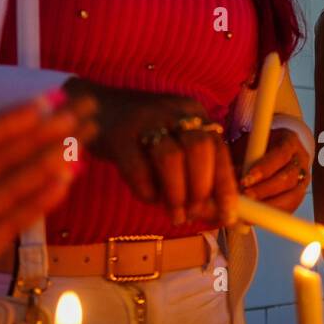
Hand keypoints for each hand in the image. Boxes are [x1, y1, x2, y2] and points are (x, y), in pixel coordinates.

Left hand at [0, 94, 96, 323]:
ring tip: (80, 149)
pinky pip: (13, 224)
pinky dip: (38, 205)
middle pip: (3, 160)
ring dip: (46, 168)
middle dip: (39, 137)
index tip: (38, 104)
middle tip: (76, 115)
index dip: (5, 125)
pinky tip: (63, 186)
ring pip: (15, 188)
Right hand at [64, 78, 237, 225]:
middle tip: (194, 214)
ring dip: (177, 194)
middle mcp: (173, 111)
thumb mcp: (174, 143)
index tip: (227, 215)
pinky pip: (138, 168)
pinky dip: (147, 191)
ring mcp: (145, 119)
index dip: (225, 185)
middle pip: (199, 149)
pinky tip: (149, 199)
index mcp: (194, 112)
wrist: (95, 109)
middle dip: (201, 189)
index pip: (219, 148)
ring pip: (171, 158)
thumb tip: (216, 213)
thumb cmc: (142, 135)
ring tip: (176, 215)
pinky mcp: (118, 135)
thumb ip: (195, 174)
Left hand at [232, 127, 310, 213]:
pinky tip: (256, 217)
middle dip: (263, 191)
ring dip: (268, 205)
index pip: (280, 155)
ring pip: (292, 196)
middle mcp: (300, 160)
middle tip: (244, 197)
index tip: (245, 180)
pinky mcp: (300, 195)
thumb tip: (227, 176)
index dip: (263, 169)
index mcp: (289, 142)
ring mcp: (303, 179)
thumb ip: (241, 158)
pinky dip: (273, 215)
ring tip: (248, 211)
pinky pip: (290, 208)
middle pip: (287, 178)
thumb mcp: (248, 145)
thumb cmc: (258, 148)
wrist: (276, 152)